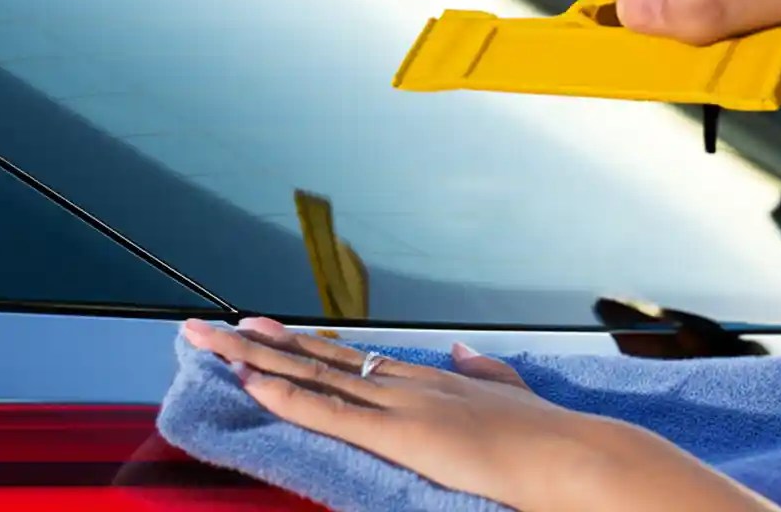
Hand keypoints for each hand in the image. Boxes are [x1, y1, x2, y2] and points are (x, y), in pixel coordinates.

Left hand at [182, 317, 780, 511]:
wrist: (572, 454)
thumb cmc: (545, 436)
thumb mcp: (506, 394)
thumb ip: (479, 372)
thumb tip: (459, 353)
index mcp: (420, 378)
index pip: (343, 357)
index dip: (297, 342)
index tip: (261, 326)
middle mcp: (398, 381)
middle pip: (313, 357)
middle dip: (256, 342)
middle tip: (208, 325)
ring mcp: (395, 403)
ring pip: (309, 375)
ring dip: (254, 360)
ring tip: (208, 342)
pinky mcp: (398, 432)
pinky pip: (330, 412)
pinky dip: (288, 396)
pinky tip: (254, 383)